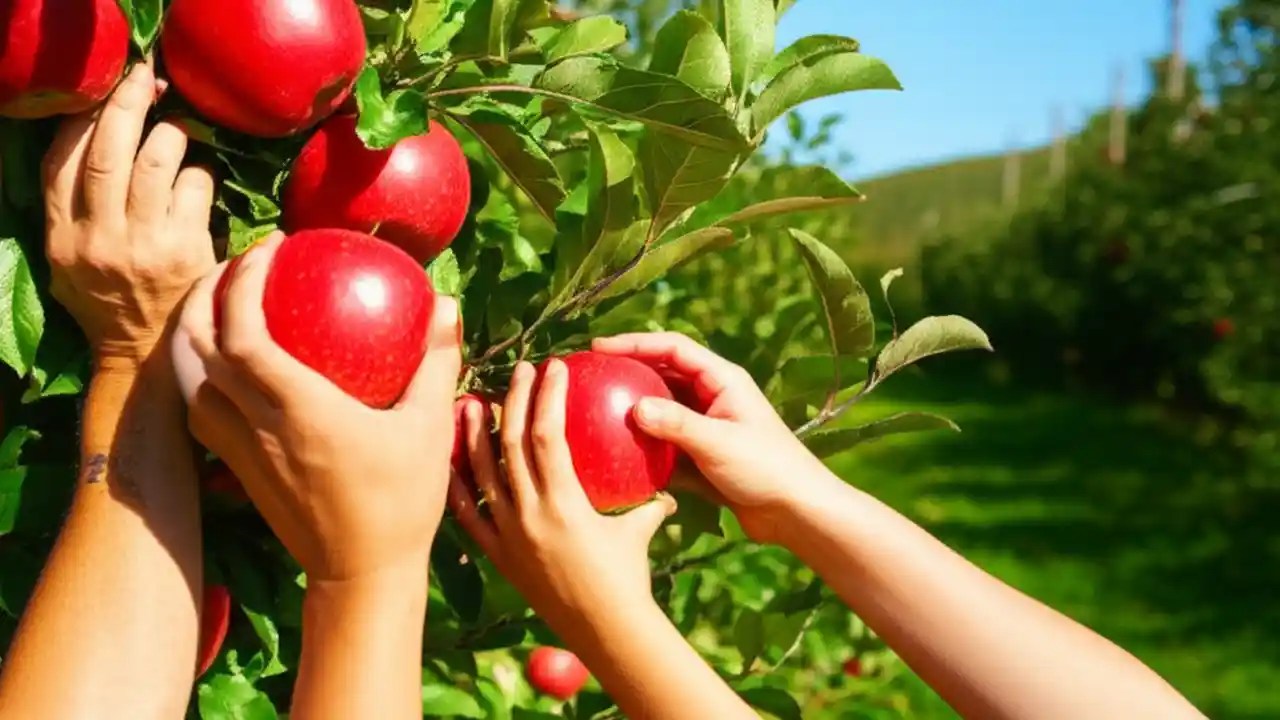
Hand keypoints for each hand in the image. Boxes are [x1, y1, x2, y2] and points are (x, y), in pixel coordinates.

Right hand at [43, 63, 213, 365]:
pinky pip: (196, 187)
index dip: (81, 120)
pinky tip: (198, 181)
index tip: (101, 92)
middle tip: (146, 77)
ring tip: (175, 133)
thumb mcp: (68, 262)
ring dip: (170, 135)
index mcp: (62, 238)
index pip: (61, 163)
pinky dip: (199, 174)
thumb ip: (70, 210)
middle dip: (127, 104)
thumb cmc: (109, 301)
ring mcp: (145, 244)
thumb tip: (87, 138)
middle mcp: (99, 238)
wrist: (147, 354)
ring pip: (156, 162)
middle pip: (108, 152)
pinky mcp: (187, 250)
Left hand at [177, 234, 461, 580]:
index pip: (244, 332)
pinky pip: (204, 415)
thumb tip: (448, 304)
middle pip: (201, 348)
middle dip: (207, 294)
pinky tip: (230, 370)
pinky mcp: (239, 472)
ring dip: (198, 336)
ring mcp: (242, 451)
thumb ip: (436, 361)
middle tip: (238, 265)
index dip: (241, 282)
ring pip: (192, 382)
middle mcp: (258, 426)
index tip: (267, 248)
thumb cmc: (403, 501)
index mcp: (298, 408)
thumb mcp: (430, 425)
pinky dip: (204, 381)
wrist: (362, 574)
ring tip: (224, 308)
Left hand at [447, 360, 675, 635]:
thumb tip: (664, 485)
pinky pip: (469, 515)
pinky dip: (457, 485)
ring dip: (474, 434)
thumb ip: (647, 503)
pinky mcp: (498, 555)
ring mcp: (508, 534)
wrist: (604, 631)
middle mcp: (530, 513)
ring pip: (482, 473)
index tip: (551, 367)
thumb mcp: (639, 531)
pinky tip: (448, 461)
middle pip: (511, 443)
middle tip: (518, 371)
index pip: (547, 433)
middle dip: (512, 400)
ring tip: (472, 402)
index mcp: (564, 501)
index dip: (546, 396)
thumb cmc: (628, 580)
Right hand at [591, 333, 833, 543]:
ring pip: (660, 411)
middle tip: (589, 377)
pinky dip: (642, 447)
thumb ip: (676, 424)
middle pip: (662, 375)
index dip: (635, 343)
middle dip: (627, 373)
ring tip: (592, 415)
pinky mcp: (701, 457)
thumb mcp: (718, 443)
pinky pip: (664, 445)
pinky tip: (614, 455)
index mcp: (722, 380)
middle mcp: (712, 398)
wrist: (796, 513)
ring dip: (631, 412)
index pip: (672, 348)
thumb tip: (635, 409)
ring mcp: (705, 428)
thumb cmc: (766, 469)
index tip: (598, 347)